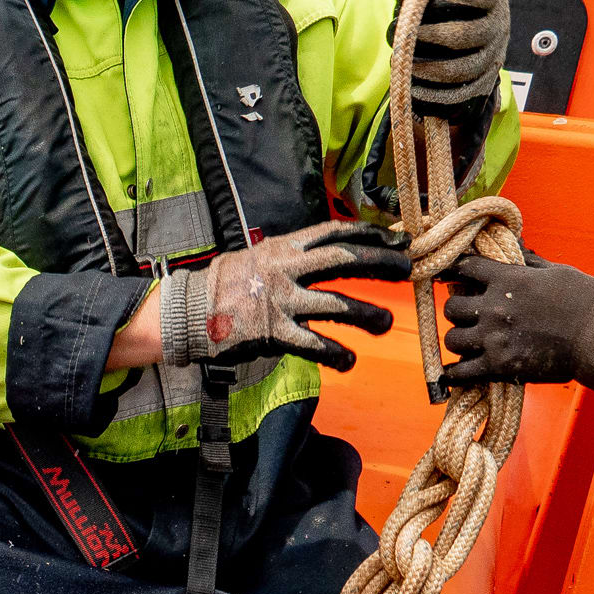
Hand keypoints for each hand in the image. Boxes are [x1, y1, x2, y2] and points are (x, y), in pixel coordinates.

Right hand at [161, 222, 404, 371]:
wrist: (186, 312)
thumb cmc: (223, 286)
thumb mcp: (257, 256)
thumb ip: (290, 255)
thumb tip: (325, 252)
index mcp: (283, 247)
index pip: (335, 232)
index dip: (370, 235)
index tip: (396, 240)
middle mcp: (285, 269)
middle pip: (345, 261)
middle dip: (381, 265)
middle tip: (407, 271)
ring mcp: (280, 301)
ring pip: (338, 306)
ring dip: (368, 315)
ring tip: (386, 323)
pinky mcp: (273, 333)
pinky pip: (314, 344)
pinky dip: (336, 355)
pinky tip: (349, 361)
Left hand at [385, 0, 510, 119]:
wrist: (454, 49)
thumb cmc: (439, 13)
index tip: (429, 0)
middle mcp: (498, 27)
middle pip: (468, 35)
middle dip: (432, 37)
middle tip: (406, 36)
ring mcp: (493, 58)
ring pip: (463, 68)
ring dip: (430, 68)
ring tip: (406, 63)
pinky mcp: (482, 84)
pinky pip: (460, 94)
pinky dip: (435, 93)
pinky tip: (414, 86)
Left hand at [441, 253, 593, 398]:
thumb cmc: (589, 301)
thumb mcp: (557, 273)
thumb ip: (529, 263)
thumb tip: (515, 248)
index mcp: (509, 279)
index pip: (465, 268)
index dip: (455, 271)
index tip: (450, 276)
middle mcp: (495, 307)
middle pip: (452, 308)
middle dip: (458, 311)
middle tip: (468, 316)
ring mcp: (495, 337)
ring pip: (452, 339)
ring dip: (459, 340)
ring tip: (468, 342)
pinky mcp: (500, 365)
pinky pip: (461, 372)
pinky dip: (454, 374)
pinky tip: (453, 373)